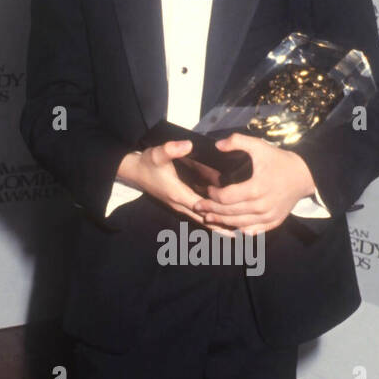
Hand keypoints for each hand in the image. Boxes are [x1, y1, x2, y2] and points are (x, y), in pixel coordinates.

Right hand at [118, 140, 235, 232]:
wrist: (135, 171)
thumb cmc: (148, 163)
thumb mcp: (158, 153)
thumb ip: (172, 149)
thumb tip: (188, 145)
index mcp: (179, 194)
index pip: (203, 207)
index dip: (218, 211)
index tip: (236, 217)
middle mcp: (181, 204)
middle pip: (205, 219)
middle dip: (223, 224)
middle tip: (243, 231)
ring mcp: (181, 206)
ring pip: (203, 219)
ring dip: (218, 225)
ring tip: (238, 232)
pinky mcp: (181, 203)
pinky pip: (199, 215)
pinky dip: (211, 220)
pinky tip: (224, 223)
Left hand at [193, 133, 316, 234]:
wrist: (304, 175)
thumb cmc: (280, 160)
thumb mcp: (260, 146)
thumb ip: (238, 141)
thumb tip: (218, 145)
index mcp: (255, 188)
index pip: (226, 197)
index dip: (212, 195)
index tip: (207, 190)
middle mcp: (261, 206)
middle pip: (229, 213)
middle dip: (211, 210)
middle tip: (198, 207)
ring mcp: (268, 216)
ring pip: (238, 224)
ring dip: (221, 222)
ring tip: (208, 218)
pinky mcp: (273, 222)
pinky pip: (253, 230)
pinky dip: (239, 230)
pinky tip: (229, 227)